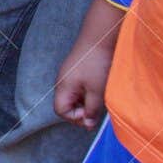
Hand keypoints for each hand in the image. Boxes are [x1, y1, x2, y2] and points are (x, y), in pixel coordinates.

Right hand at [54, 0, 124, 128]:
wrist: (99, 38)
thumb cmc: (97, 64)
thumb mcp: (96, 91)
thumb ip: (91, 110)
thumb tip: (87, 124)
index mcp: (63, 87)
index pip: (61, 111)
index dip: (75, 118)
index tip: (91, 116)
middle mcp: (63, 81)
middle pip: (67, 103)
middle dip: (81, 110)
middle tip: (98, 109)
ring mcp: (69, 74)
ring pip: (75, 95)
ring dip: (87, 100)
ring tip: (101, 97)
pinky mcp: (77, 68)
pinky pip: (79, 86)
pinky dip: (89, 91)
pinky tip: (100, 87)